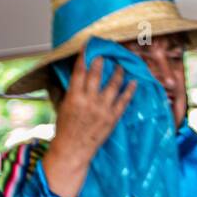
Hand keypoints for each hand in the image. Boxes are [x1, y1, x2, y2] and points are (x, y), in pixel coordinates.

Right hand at [42, 53, 136, 196]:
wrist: (73, 150)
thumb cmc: (65, 129)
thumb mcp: (63, 106)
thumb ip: (71, 91)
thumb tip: (78, 76)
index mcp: (74, 96)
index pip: (79, 70)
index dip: (84, 56)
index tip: (88, 46)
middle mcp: (89, 100)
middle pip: (97, 74)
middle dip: (101, 61)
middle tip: (106, 53)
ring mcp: (102, 109)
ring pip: (113, 85)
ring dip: (118, 73)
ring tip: (121, 66)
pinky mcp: (112, 118)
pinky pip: (124, 101)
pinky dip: (130, 90)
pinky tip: (134, 82)